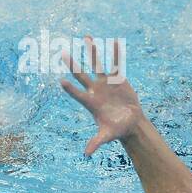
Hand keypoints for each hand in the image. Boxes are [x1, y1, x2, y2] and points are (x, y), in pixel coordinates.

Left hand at [59, 38, 143, 155]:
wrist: (130, 122)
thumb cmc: (117, 129)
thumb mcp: (106, 135)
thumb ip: (96, 143)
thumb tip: (86, 154)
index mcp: (90, 102)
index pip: (77, 94)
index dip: (69, 88)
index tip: (61, 81)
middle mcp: (95, 90)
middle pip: (82, 75)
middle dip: (73, 65)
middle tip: (62, 53)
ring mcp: (105, 82)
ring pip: (97, 64)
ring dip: (92, 52)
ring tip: (87, 37)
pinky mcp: (118, 79)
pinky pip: (117, 64)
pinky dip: (116, 54)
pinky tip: (115, 42)